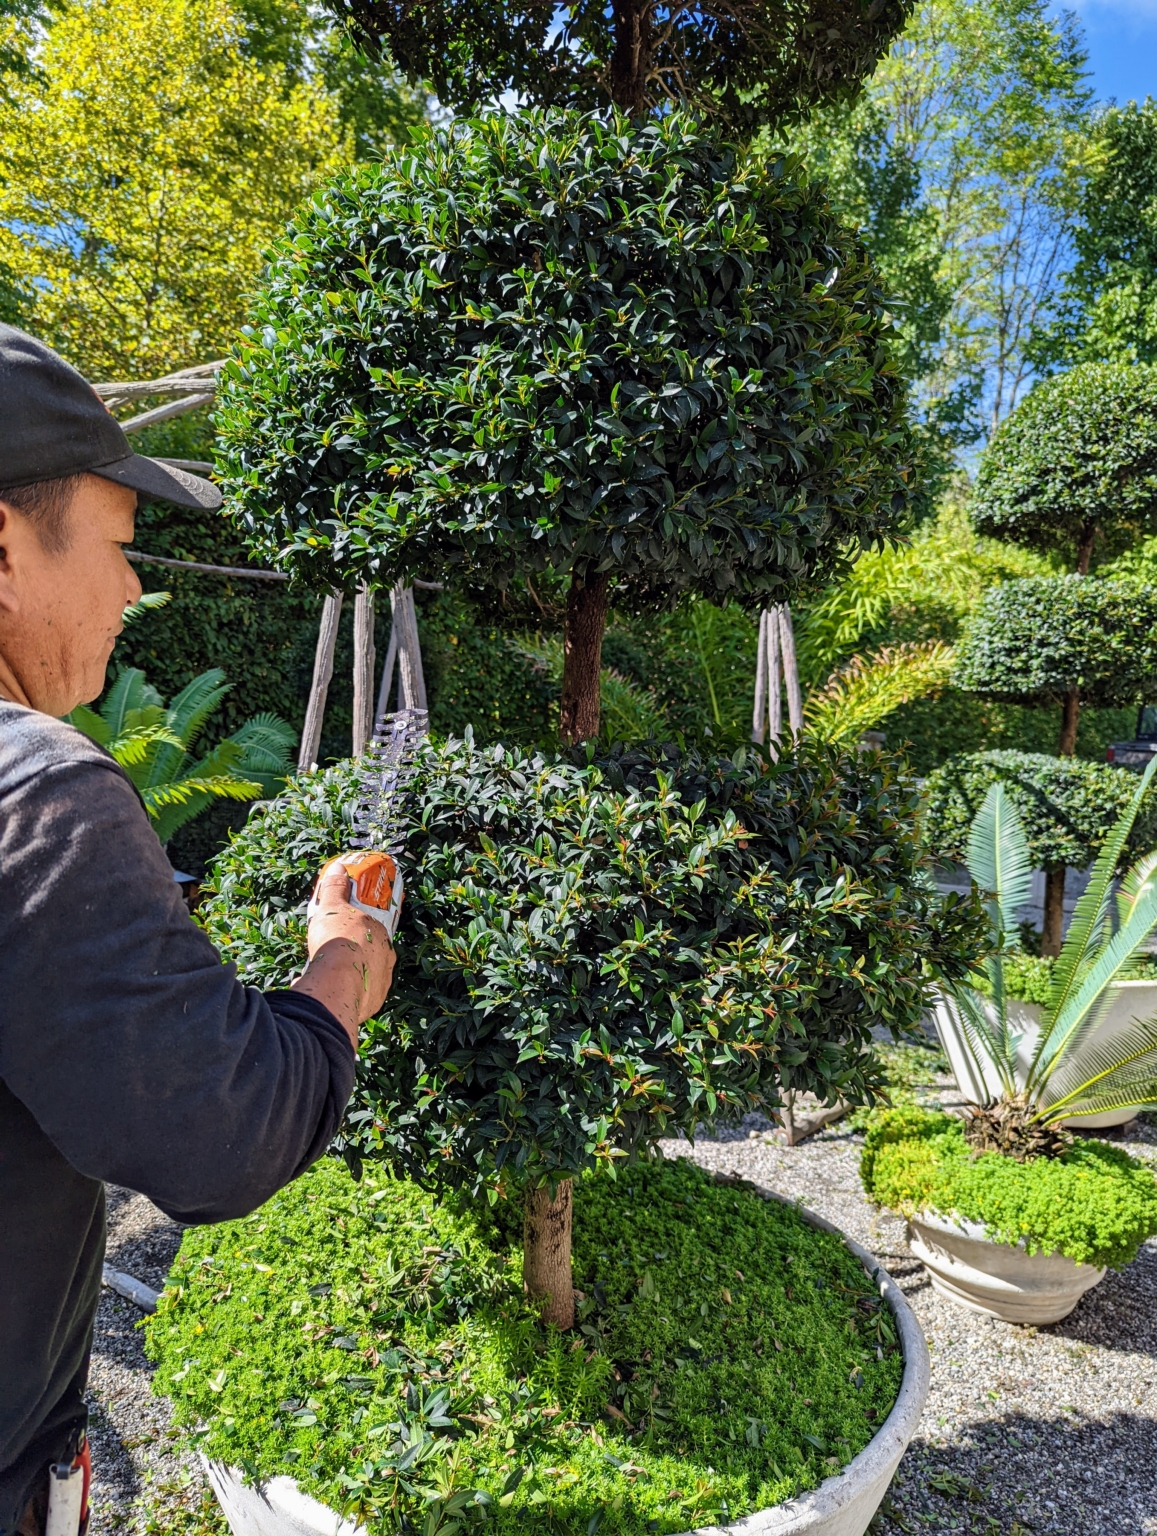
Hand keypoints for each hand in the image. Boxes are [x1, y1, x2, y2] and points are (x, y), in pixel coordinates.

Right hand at [290, 861, 395, 1047]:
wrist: (336, 982)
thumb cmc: (338, 941)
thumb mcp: (333, 908)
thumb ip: (336, 889)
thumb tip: (339, 869)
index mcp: (381, 939)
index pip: (374, 934)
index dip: (358, 933)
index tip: (343, 934)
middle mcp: (386, 964)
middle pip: (370, 958)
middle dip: (352, 957)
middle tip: (331, 955)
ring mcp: (379, 987)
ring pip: (362, 981)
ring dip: (345, 979)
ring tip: (323, 976)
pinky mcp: (367, 1008)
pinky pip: (352, 1000)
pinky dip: (337, 996)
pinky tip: (321, 992)